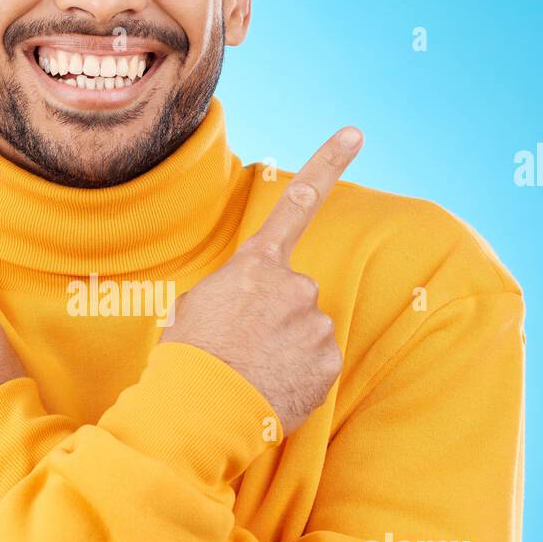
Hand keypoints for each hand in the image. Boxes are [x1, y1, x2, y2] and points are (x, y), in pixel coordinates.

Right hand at [161, 127, 362, 435]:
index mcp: (255, 265)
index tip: (355, 133)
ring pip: (308, 330)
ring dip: (287, 349)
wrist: (202, 408)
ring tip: (253, 371)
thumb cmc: (187, 358)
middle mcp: (294, 286)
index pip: (298, 204)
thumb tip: (244, 308)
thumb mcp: (192, 308)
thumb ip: (229, 293)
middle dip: (277, 317)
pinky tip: (273, 388)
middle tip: (243, 346)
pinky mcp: (328, 361)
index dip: (328, 164)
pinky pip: (319, 363)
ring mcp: (315, 323)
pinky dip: (300, 376)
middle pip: (296, 294)